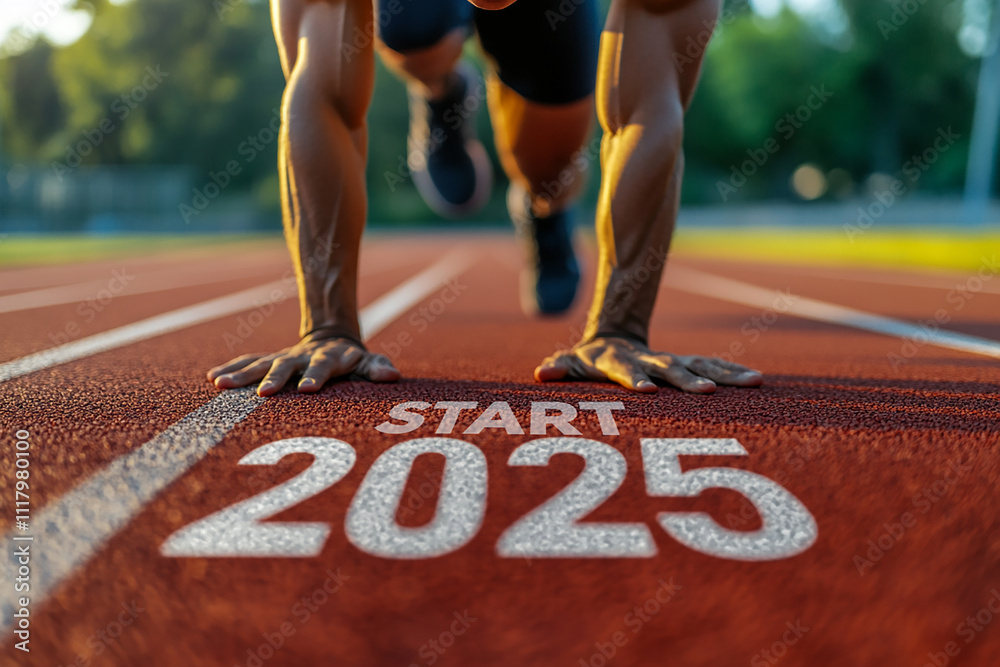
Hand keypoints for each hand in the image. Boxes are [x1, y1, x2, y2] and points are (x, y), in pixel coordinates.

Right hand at [207, 330, 399, 395]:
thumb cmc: (352, 360)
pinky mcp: (268, 361)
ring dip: (241, 374)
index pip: (323, 366)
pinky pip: (248, 363)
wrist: (329, 337)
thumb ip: (377, 368)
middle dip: (273, 378)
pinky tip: (213, 379)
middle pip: (286, 365)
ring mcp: (282, 358)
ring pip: (260, 363)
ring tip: (221, 384)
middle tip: (262, 393)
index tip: (308, 390)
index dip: (316, 376)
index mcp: (327, 358)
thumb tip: (392, 375)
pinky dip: (232, 369)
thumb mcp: (368, 361)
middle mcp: (301, 357)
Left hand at [535, 336, 762, 393]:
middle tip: (707, 392)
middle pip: (669, 368)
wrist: (615, 336)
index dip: (635, 379)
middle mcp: (650, 360)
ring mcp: (671, 361)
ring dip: (725, 373)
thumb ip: (560, 367)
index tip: (648, 391)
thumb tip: (543, 372)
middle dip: (688, 380)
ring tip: (753, 381)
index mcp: (619, 361)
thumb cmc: (589, 360)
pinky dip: (733, 372)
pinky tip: (757, 380)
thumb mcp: (571, 362)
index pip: (626, 370)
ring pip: (700, 364)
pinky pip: (712, 366)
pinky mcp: (686, 364)